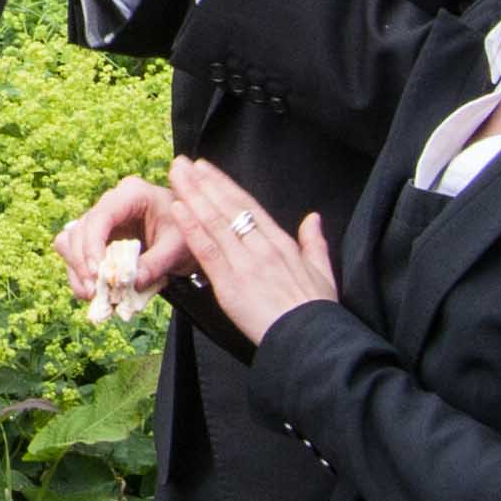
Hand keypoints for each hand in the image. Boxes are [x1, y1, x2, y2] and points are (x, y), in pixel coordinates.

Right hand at [53, 174, 194, 322]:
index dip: (92, 245)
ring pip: (71, 241)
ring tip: (92, 294)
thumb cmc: (191, 232)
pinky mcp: (100, 238)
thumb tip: (131, 283)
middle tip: (94, 291)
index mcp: (132, 194)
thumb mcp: (179, 248)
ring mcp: (103, 221)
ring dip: (76, 269)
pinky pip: (77, 254)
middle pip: (79, 229)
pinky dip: (81, 273)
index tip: (96, 273)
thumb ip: (156, 264)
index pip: (100, 216)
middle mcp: (111, 204)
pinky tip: (93, 292)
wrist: (196, 233)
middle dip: (82, 262)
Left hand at [168, 155, 331, 342]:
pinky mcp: (231, 284)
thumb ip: (315, 242)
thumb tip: (313, 218)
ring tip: (176, 175)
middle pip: (227, 207)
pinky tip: (178, 209)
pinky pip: (207, 251)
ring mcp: (245, 263)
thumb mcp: (323, 272)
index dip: (224, 185)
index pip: (248, 205)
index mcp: (281, 243)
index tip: (207, 169)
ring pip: (215, 222)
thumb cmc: (317, 311)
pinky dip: (192, 228)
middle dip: (202, 183)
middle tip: (182, 162)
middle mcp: (262, 247)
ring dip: (192, 196)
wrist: (312, 339)